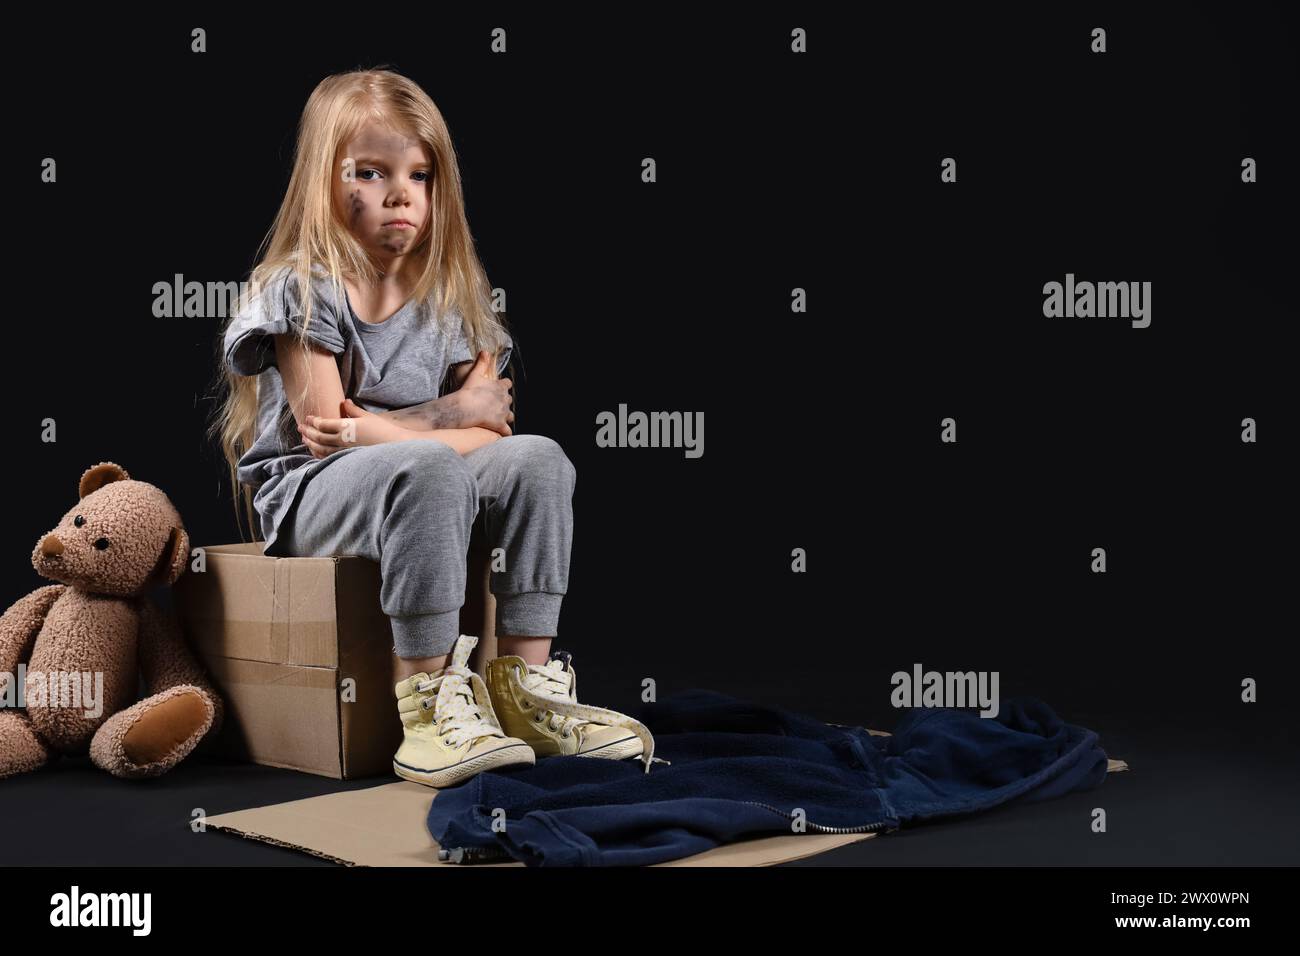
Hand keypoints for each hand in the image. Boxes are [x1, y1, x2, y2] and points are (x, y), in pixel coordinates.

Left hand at [298, 399, 414, 457]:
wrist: (395, 447)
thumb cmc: (383, 430)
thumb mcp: (368, 416)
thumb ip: (353, 409)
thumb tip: (344, 401)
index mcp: (346, 427)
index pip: (323, 424)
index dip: (313, 420)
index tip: (308, 417)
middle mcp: (342, 440)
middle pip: (318, 436)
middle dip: (307, 431)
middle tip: (300, 427)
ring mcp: (344, 451)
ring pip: (320, 449)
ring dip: (310, 443)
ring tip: (304, 439)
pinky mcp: (347, 459)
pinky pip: (328, 458)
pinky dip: (318, 454)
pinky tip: (315, 452)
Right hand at [453, 350, 513, 435]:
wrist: (466, 407)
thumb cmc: (470, 390)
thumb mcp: (475, 374)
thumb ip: (482, 363)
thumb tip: (485, 351)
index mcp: (500, 387)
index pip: (507, 384)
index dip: (504, 386)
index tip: (500, 387)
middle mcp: (505, 400)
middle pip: (509, 400)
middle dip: (504, 402)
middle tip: (496, 404)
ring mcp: (503, 413)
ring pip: (510, 415)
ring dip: (506, 417)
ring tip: (500, 419)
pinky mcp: (500, 425)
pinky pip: (507, 431)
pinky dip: (505, 433)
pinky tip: (502, 434)